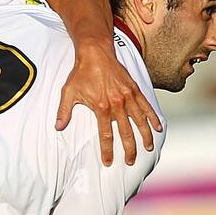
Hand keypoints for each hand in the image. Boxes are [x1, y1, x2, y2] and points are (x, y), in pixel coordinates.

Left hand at [56, 39, 160, 166]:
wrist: (95, 52)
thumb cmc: (81, 73)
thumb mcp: (68, 92)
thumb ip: (64, 112)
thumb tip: (58, 127)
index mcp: (101, 107)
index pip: (106, 135)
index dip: (108, 151)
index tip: (109, 162)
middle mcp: (117, 104)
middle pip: (126, 132)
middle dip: (129, 149)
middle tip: (131, 161)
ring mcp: (128, 96)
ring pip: (140, 121)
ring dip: (145, 136)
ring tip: (148, 148)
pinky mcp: (135, 89)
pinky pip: (146, 106)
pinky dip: (152, 117)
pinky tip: (157, 127)